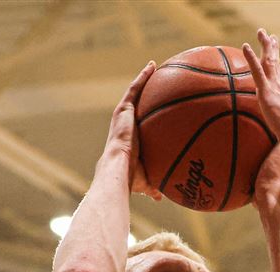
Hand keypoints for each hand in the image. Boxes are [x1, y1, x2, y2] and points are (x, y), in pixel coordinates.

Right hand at [105, 61, 161, 200]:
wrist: (119, 169)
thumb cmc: (130, 178)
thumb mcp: (145, 181)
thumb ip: (153, 186)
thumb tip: (160, 197)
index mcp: (128, 140)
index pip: (137, 125)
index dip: (144, 117)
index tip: (153, 111)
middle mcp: (124, 125)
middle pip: (135, 106)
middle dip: (144, 94)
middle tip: (156, 85)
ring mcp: (123, 116)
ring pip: (135, 93)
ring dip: (143, 80)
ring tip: (155, 68)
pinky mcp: (123, 109)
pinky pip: (135, 89)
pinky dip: (143, 77)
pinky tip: (153, 66)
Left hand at [242, 30, 279, 154]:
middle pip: (278, 65)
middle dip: (275, 50)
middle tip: (273, 37)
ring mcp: (276, 88)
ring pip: (269, 62)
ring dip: (265, 46)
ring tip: (261, 32)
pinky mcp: (267, 93)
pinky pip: (257, 71)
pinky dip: (250, 58)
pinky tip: (244, 47)